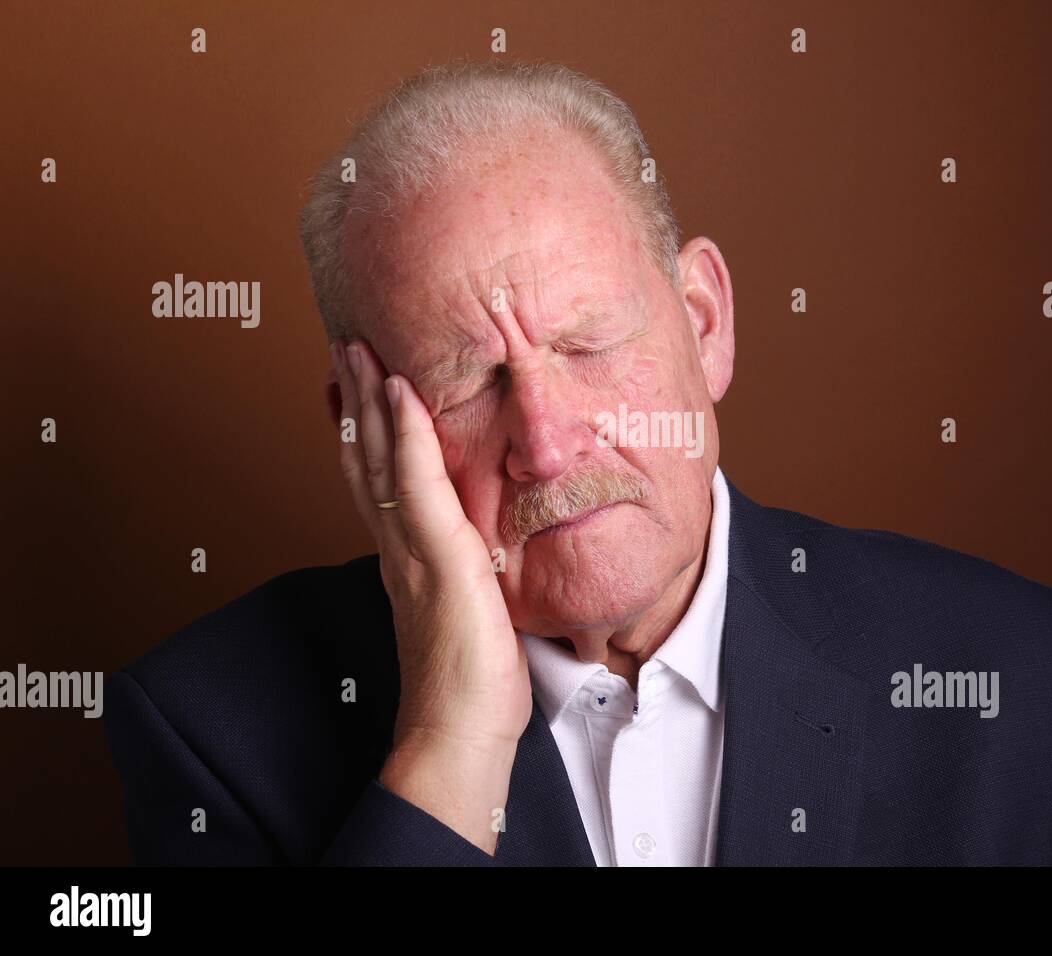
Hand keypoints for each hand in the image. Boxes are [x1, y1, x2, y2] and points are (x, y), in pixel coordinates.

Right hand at [328, 337, 531, 852]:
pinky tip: (400, 390)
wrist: (460, 731)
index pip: (376, 480)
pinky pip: (416, 482)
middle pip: (364, 458)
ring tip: (358, 348)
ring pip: (378, 459)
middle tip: (344, 346)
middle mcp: (397, 546)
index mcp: (405, 558)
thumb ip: (466, 573)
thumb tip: (484, 553)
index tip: (358, 386)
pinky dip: (405, 432)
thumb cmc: (473, 681)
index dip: (363, 431)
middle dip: (354, 400)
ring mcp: (411, 548)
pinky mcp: (437, 555)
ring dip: (368, 398)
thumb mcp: (471, 608)